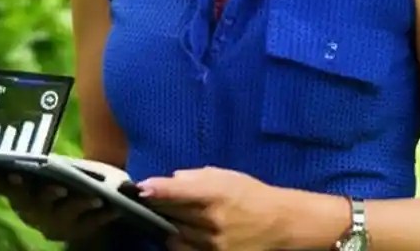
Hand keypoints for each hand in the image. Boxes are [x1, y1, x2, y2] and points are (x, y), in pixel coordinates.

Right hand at [0, 164, 118, 242]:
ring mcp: (54, 223)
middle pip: (27, 200)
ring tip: (92, 194)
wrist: (81, 209)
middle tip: (37, 180)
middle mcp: (30, 211)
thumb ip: (27, 160)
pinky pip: (91, 222)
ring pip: (63, 212)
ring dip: (75, 202)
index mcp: (16, 192)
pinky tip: (112, 206)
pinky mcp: (78, 231)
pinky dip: (101, 214)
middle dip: (31, 189)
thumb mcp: (40, 170)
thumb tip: (6, 129)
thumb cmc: (55, 179)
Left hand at [137, 166, 288, 250]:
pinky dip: (179, 242)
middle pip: (170, 213)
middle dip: (159, 205)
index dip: (157, 189)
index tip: (141, 187)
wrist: (279, 223)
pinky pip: (183, 250)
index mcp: (216, 194)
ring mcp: (212, 243)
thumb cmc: (251, 195)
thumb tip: (169, 180)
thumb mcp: (227, 177)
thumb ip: (196, 178)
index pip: (178, 192)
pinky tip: (186, 233)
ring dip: (170, 224)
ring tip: (181, 217)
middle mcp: (212, 220)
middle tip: (154, 199)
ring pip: (173, 234)